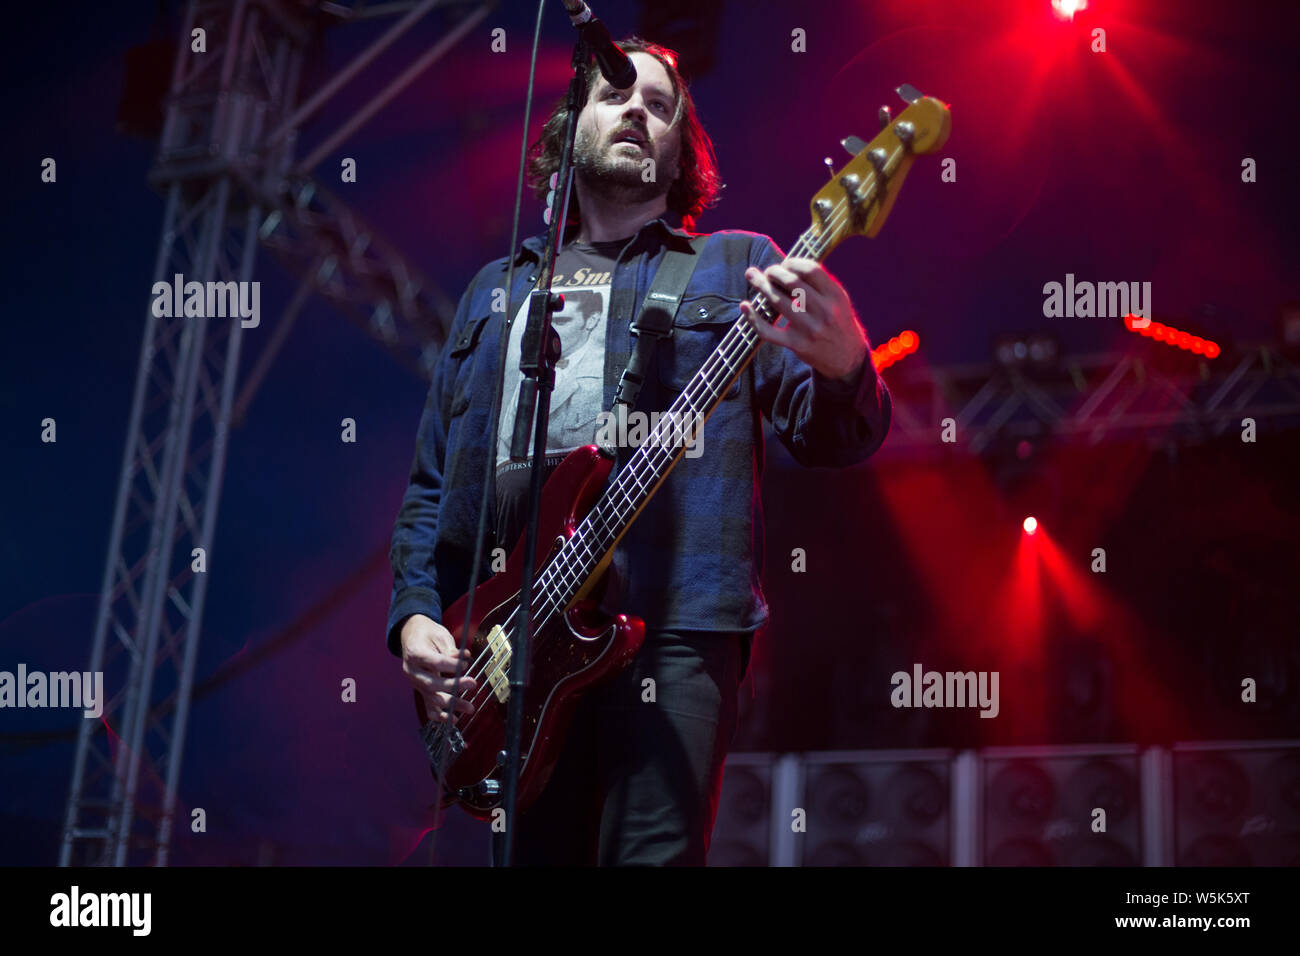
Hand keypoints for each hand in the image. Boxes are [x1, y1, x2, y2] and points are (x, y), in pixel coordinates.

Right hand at [400, 614, 476, 723]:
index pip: (433, 662)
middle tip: (472, 684)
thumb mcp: (439, 635)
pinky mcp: (421, 690)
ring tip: (469, 707)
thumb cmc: (428, 634)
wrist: (412, 635)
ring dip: (452, 703)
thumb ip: (450, 649)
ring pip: (432, 697)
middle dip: (453, 686)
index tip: (464, 663)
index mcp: (414, 653)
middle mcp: (412, 671)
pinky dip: (439, 715)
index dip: (450, 665)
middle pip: (432, 683)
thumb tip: (462, 657)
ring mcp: (415, 683)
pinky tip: (452, 719)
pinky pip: (428, 706)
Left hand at [740, 258, 868, 382]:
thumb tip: (786, 266)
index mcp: (835, 296)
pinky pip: (768, 331)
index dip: (793, 262)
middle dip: (774, 272)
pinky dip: (753, 318)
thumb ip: (818, 283)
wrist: (846, 357)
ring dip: (761, 286)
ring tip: (753, 277)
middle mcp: (823, 311)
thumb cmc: (837, 322)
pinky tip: (745, 306)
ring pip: (777, 302)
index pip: (811, 270)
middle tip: (768, 271)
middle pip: (791, 283)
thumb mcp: (838, 299)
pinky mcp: (796, 345)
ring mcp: (809, 329)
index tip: (785, 264)